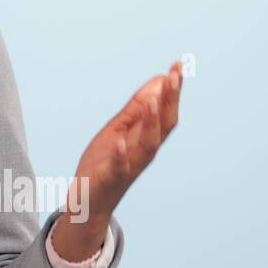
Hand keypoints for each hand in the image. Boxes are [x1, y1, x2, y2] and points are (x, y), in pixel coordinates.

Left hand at [63, 59, 183, 231]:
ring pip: (147, 145)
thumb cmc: (106, 163)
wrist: (89, 201)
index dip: (173, 90)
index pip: (165, 112)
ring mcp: (129, 166)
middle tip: (175, 75)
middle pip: (163, 126)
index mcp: (147, 139)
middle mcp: (144, 152)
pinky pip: (118, 168)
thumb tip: (157, 81)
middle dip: (170, 100)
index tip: (178, 66)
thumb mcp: (119, 129)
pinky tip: (119, 141)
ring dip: (151, 122)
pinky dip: (120, 155)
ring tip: (154, 99)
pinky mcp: (110, 179)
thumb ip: (137, 109)